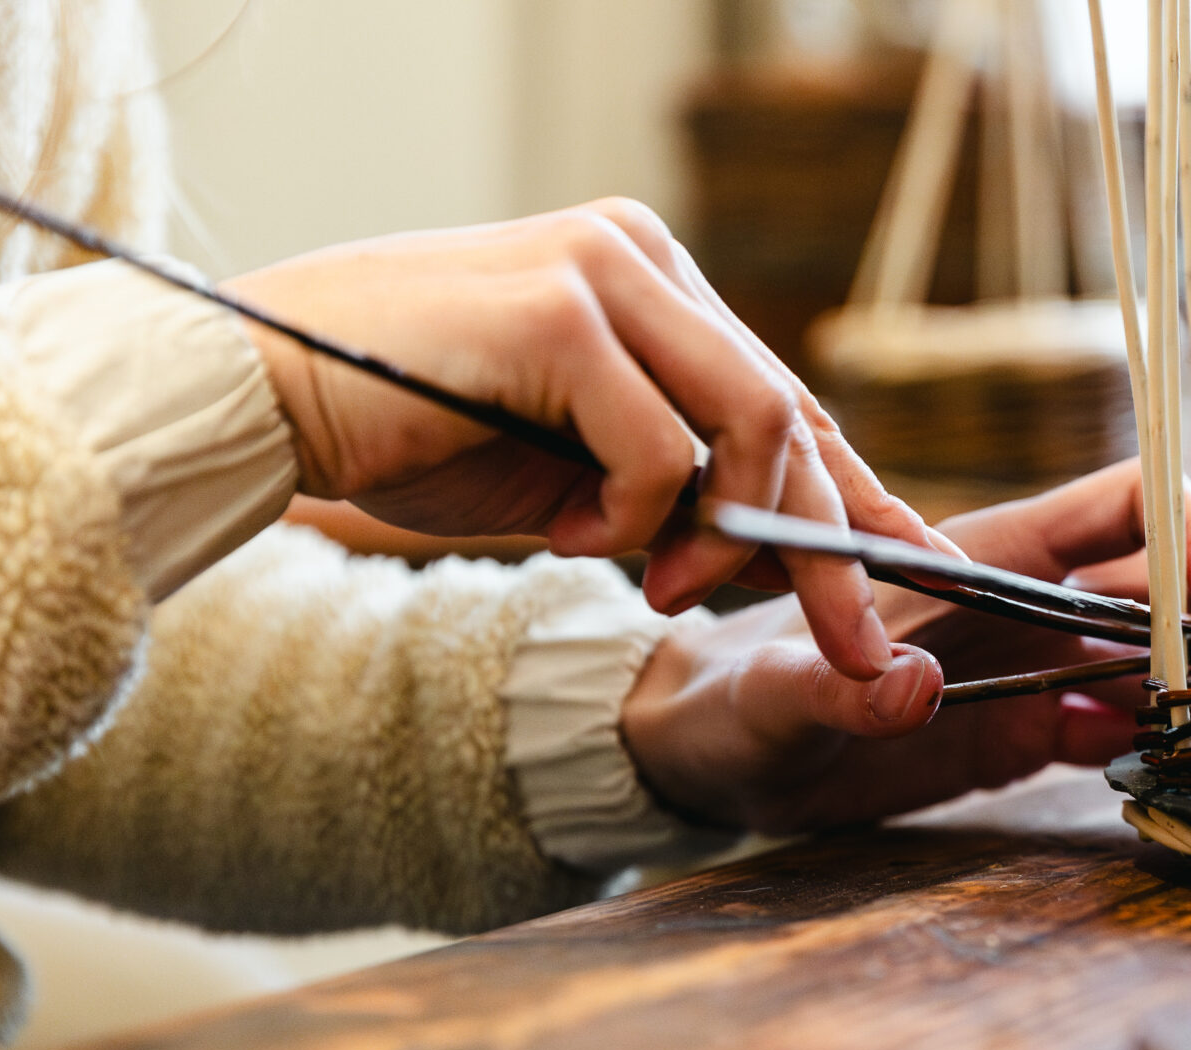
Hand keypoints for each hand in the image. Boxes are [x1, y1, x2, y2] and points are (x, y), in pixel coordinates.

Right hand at [229, 199, 938, 679]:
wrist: (264, 395)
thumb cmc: (415, 431)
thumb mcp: (578, 475)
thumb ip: (675, 487)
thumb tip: (780, 548)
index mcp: (656, 284)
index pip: (790, 404)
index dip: (864, 499)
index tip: (925, 579)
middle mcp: (645, 258)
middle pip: (794, 420)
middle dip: (837, 553)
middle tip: (857, 649)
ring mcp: (607, 270)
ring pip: (756, 427)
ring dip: (730, 539)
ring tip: (661, 586)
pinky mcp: (563, 309)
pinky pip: (658, 449)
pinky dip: (628, 520)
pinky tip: (565, 539)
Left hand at [621, 461, 1190, 834]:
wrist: (708, 748)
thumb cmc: (725, 703)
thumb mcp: (758, 707)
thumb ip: (826, 696)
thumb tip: (909, 693)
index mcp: (984, 559)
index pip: (1121, 514)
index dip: (1190, 542)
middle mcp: (1032, 603)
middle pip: (1183, 577)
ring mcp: (1043, 668)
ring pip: (1177, 651)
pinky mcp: (1036, 731)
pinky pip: (1135, 722)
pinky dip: (1188, 734)